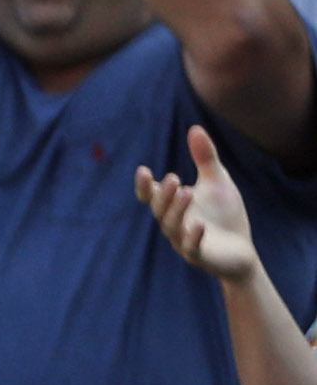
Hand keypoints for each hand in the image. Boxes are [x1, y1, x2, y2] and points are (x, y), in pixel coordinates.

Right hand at [142, 124, 273, 294]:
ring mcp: (184, 241)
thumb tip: (194, 128)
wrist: (240, 250)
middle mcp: (173, 224)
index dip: (145, 186)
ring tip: (188, 192)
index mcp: (173, 206)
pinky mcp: (200, 256)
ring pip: (172, 227)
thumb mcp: (217, 181)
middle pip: (160, 210)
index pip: (151, 196)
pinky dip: (193, 236)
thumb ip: (204, 158)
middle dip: (165, 195)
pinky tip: (199, 224)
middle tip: (174, 178)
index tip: (144, 170)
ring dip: (177, 210)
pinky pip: (191, 247)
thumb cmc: (224, 215)